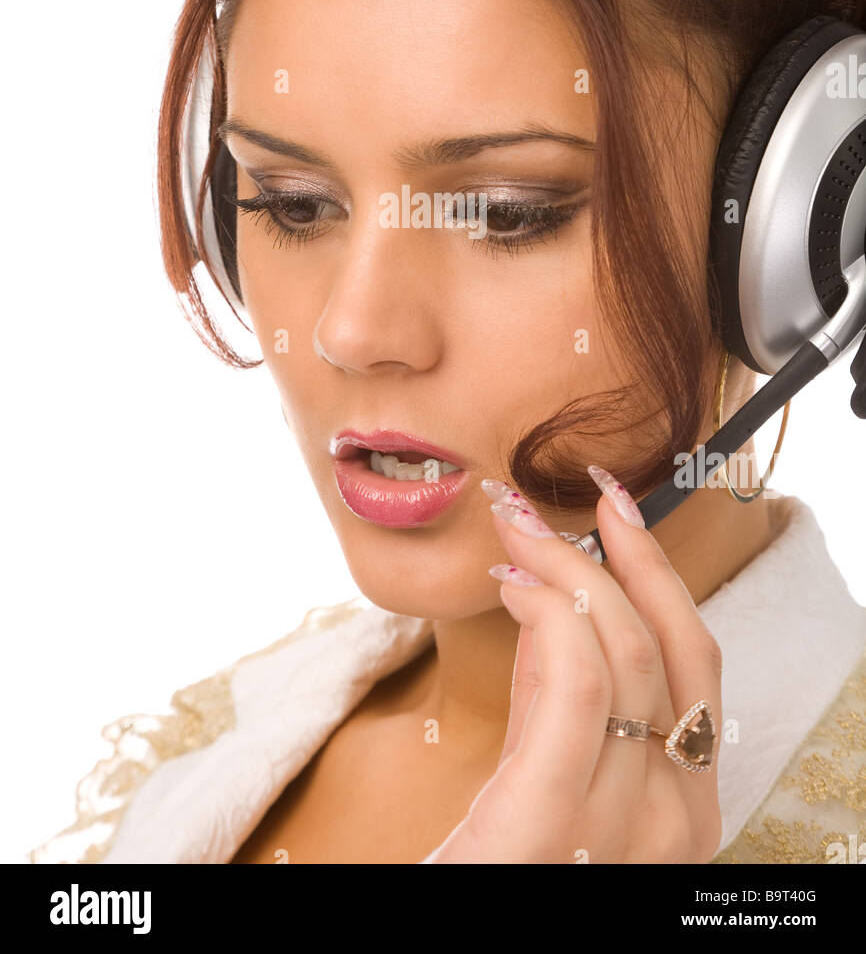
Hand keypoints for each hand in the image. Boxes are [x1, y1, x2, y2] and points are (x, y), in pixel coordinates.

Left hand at [423, 467, 722, 863]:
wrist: (446, 943)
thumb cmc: (496, 866)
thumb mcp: (545, 775)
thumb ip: (561, 700)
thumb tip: (554, 601)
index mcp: (681, 808)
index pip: (695, 660)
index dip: (659, 572)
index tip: (614, 509)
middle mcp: (672, 822)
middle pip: (667, 646)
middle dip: (615, 551)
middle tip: (547, 500)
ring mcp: (622, 832)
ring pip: (623, 652)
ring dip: (566, 566)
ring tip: (511, 528)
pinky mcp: (546, 826)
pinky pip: (576, 686)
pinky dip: (550, 611)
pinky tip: (511, 585)